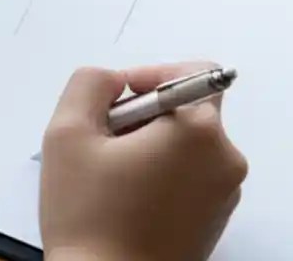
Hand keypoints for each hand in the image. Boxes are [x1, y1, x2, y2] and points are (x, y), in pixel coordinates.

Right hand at [39, 63, 248, 260]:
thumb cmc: (90, 218)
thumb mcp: (68, 133)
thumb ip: (90, 84)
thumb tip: (113, 80)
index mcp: (198, 134)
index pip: (193, 74)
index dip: (149, 76)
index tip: (116, 101)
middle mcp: (224, 161)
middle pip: (185, 111)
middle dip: (139, 117)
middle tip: (100, 144)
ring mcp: (223, 194)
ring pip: (183, 145)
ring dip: (145, 147)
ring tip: (107, 177)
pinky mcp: (212, 219)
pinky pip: (186, 176)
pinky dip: (156, 175)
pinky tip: (122, 199)